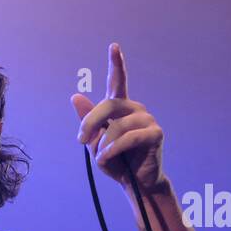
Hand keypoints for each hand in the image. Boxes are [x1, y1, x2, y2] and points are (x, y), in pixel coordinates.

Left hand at [72, 43, 166, 190]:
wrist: (136, 184)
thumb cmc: (117, 161)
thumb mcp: (96, 142)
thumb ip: (88, 121)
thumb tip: (75, 96)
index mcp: (120, 107)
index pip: (117, 81)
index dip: (116, 63)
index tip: (114, 46)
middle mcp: (135, 109)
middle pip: (108, 105)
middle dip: (91, 122)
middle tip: (81, 140)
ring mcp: (147, 119)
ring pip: (116, 126)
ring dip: (103, 144)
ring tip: (102, 157)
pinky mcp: (155, 133)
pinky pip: (128, 138)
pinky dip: (113, 149)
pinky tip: (106, 158)